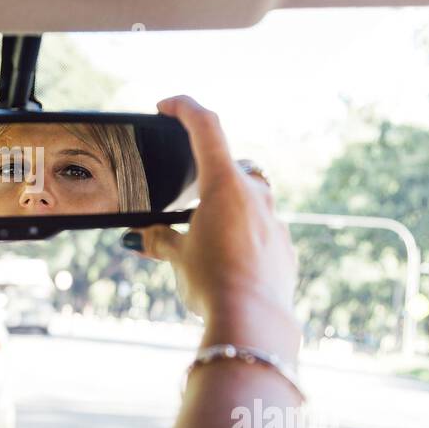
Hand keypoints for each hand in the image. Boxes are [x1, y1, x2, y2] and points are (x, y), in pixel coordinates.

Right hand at [129, 95, 299, 362]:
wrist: (253, 322)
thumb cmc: (212, 282)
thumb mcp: (177, 257)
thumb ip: (160, 239)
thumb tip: (143, 237)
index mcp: (225, 184)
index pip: (205, 126)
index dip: (184, 107)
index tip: (166, 105)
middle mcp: (255, 195)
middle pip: (232, 165)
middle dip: (210, 171)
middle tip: (188, 192)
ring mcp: (275, 221)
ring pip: (251, 198)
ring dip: (228, 207)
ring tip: (206, 235)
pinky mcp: (284, 248)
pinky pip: (262, 230)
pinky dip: (244, 237)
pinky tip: (228, 262)